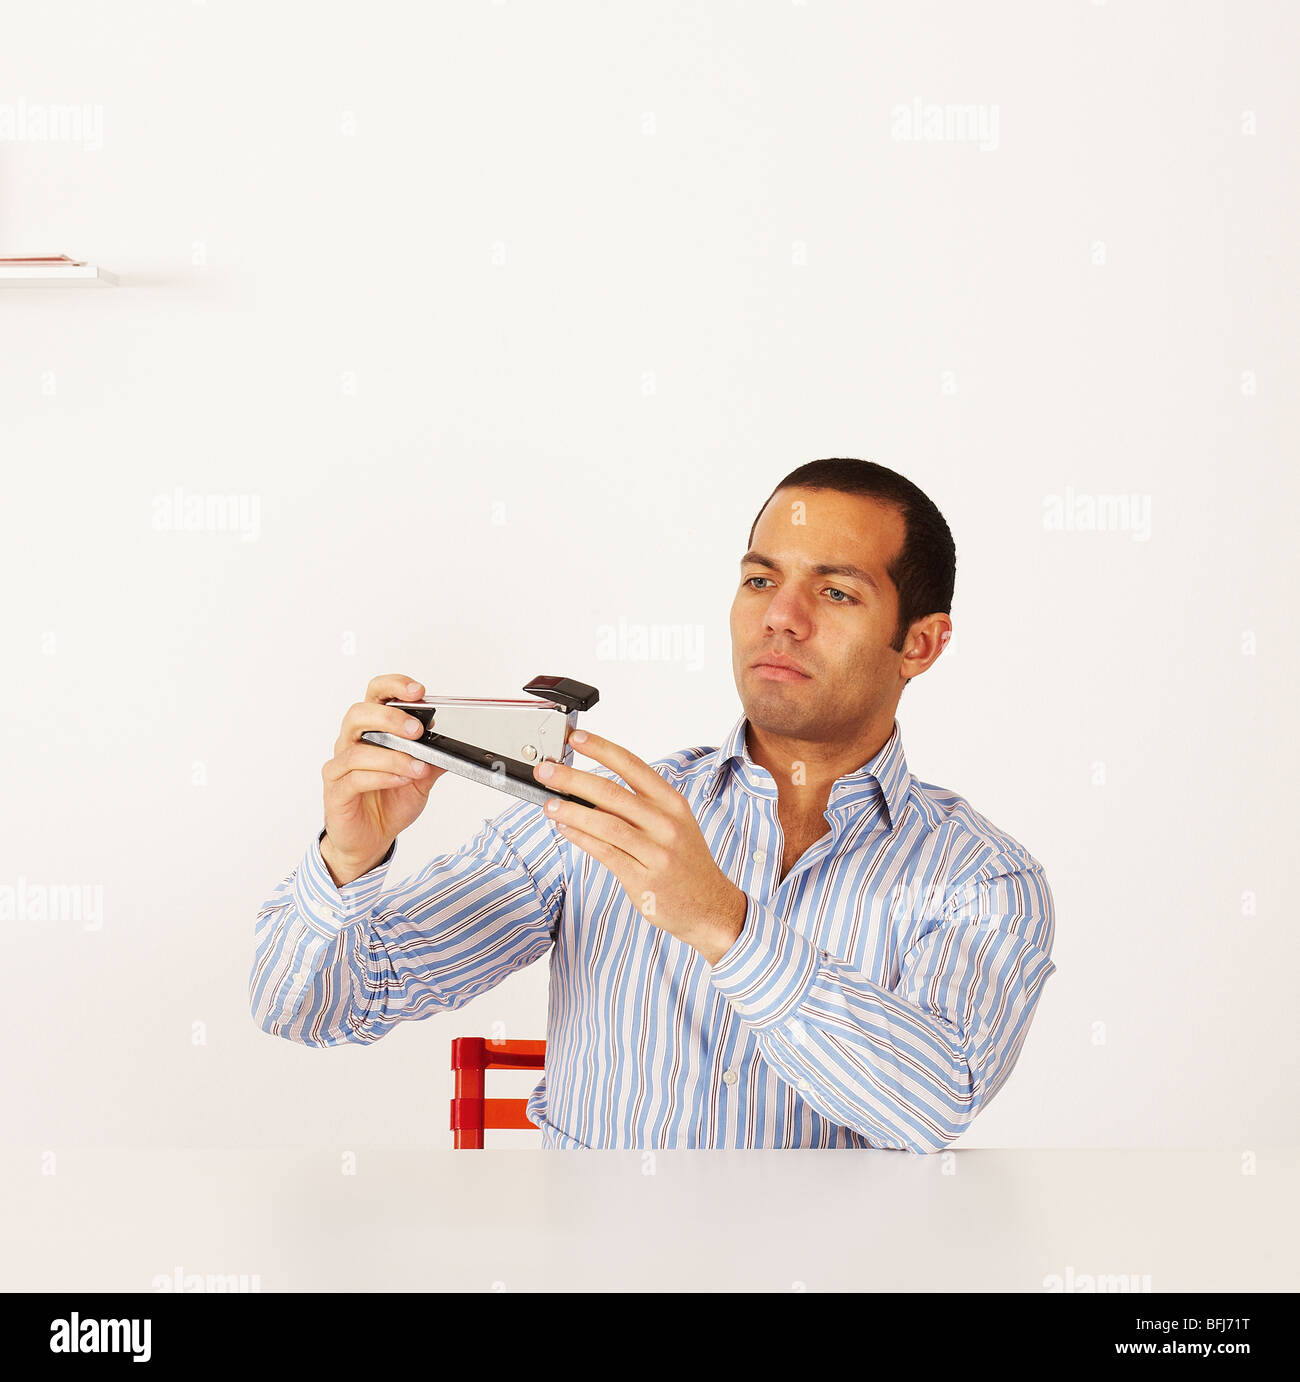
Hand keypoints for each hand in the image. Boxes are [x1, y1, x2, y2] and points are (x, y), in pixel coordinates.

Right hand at [321, 673, 446, 882]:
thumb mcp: (421, 779)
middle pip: (359, 713)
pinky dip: (381, 776)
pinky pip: (354, 778)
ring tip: (417, 766)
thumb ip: (433, 759)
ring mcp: (340, 767)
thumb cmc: (389, 804)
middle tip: (416, 730)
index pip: (375, 695)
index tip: (419, 691)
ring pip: (357, 749)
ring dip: (392, 756)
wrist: (371, 840)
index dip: (394, 686)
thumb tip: (452, 743)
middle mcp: (351, 743)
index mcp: (371, 731)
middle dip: (389, 717)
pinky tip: (401, 779)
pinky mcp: (336, 791)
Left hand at [533, 730, 746, 962]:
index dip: (602, 749)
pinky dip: (581, 838)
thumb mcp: (673, 825)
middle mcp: (667, 824)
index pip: (633, 766)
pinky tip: (565, 828)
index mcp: (673, 804)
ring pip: (606, 824)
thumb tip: (589, 790)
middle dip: (573, 779)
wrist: (711, 907)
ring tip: (549, 803)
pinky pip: (606, 852)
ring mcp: (657, 852)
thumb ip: (639, 807)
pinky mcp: (644, 879)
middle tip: (547, 770)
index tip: (576, 738)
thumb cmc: (685, 862)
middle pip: (612, 793)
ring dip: (572, 811)